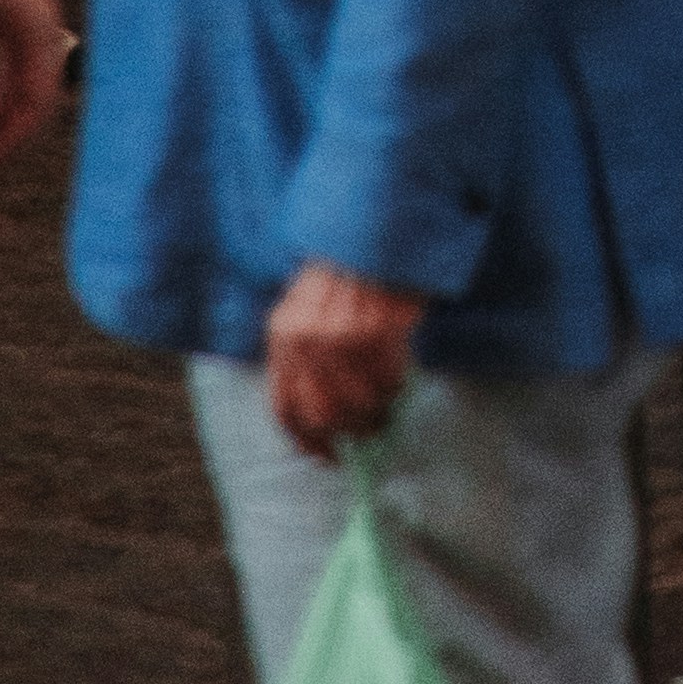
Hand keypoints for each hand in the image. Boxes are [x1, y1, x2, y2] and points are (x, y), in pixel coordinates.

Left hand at [262, 261, 425, 453]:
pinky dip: (396, 387)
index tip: (327, 455)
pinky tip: (400, 381)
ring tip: (387, 410)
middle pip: (324, 413)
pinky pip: (389, 378)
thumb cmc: (340, 270)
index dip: (305, 439)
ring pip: (359, 401)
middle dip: (347, 430)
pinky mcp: (379, 330)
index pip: (285, 407)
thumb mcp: (302, 309)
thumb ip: (300, 354)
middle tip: (367, 432)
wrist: (372, 228)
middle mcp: (307, 342)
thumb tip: (319, 412)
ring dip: (376, 413)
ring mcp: (343, 338)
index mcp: (282, 336)